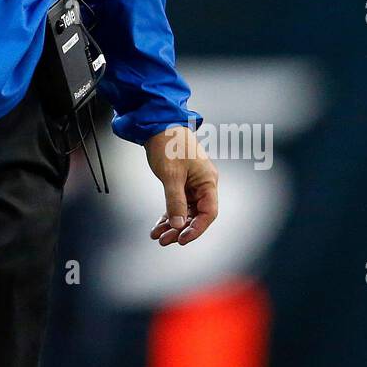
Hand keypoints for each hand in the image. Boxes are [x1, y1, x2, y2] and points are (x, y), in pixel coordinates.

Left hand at [145, 126, 217, 246]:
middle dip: (181, 229)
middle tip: (164, 241)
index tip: (182, 239)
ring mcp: (192, 184)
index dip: (197, 229)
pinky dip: (168, 215)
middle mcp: (203, 184)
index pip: (208, 213)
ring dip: (173, 225)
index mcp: (208, 181)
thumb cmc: (169, 145)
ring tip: (158, 236)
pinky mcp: (181, 183)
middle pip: (196, 215)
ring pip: (186, 212)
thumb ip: (175, 201)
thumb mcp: (171, 176)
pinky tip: (158, 226)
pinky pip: (178, 204)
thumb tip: (178, 225)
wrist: (157, 125)